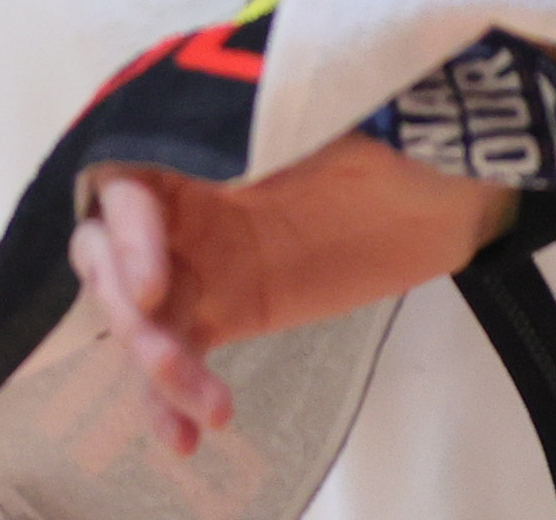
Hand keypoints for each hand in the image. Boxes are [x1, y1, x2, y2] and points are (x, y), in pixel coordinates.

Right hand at [71, 136, 512, 456]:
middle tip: (170, 357)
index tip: (154, 288)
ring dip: (156, 367)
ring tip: (210, 407)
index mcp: (188, 142)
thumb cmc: (384, 129)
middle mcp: (175, 199)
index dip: (125, 236)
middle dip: (130, 314)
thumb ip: (266, 129)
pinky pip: (175, 354)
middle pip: (110, 259)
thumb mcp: (324, 117)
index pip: (122, 184)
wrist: (444, 180)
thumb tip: (220, 130)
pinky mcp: (221, 311)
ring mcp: (196, 259)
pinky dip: (170, 399)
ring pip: (141, 318)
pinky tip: (186, 438)